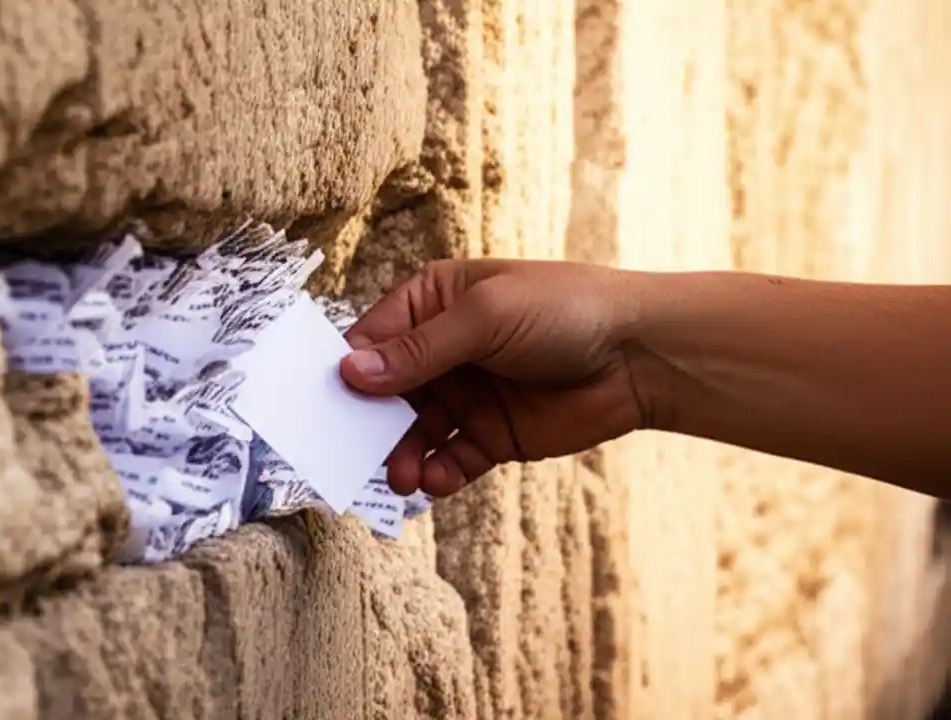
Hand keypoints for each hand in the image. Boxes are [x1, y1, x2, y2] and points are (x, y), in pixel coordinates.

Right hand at [339, 259, 651, 496]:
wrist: (640, 354)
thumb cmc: (565, 310)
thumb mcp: (486, 318)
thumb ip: (420, 351)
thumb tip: (351, 373)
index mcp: (433, 303)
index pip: (372, 339)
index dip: (348, 370)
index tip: (323, 404)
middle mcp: (442, 350)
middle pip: (386, 392)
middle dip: (368, 422)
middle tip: (350, 452)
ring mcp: (466, 394)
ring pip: (414, 431)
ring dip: (401, 454)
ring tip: (400, 477)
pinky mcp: (492, 434)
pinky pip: (452, 459)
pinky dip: (439, 472)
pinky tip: (435, 481)